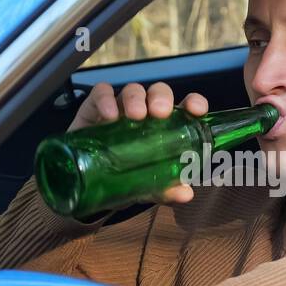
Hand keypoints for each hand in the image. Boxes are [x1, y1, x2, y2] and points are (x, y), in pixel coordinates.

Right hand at [68, 82, 208, 204]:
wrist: (88, 180)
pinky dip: (106, 99)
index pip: (185, 106)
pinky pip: (102, 93)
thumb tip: (185, 194)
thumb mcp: (148, 187)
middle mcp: (146, 112)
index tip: (197, 110)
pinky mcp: (95, 107)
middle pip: (159, 93)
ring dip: (136, 98)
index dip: (194, 102)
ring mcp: (121, 107)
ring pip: (133, 90)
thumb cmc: (125, 175)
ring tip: (135, 116)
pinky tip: (108, 115)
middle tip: (160, 113)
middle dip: (162, 98)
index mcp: (166, 126)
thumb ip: (166, 190)